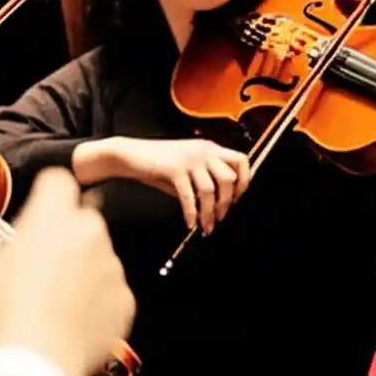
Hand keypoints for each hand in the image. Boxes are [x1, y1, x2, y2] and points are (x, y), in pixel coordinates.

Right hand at [0, 167, 134, 375]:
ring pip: (99, 256)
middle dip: (66, 234)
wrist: (38, 360)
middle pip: (82, 219)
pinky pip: (111, 290)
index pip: (58, 180)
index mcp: (53, 215)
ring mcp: (112, 265)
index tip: (41, 207)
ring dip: (83, 268)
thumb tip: (7, 245)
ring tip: (55, 298)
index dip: (48, 192)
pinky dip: (97, 299)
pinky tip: (72, 317)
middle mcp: (90, 232)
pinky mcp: (125, 297)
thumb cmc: (6, 311)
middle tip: (43, 262)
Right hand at [110, 137, 250, 233]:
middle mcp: (204, 151)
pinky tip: (190, 223)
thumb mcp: (187, 168)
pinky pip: (189, 197)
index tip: (237, 199)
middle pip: (229, 178)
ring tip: (206, 226)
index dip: (244, 181)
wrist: (131, 154)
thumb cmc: (158, 163)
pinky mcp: (175, 169)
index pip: (241, 160)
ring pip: (210, 191)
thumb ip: (203, 180)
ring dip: (209, 213)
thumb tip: (218, 205)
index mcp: (210, 148)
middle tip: (220, 217)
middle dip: (227, 202)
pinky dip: (191, 214)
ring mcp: (189, 159)